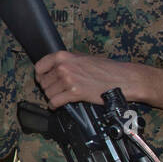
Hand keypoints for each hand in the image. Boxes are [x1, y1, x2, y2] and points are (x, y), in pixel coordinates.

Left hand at [34, 52, 162, 113]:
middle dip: (49, 88)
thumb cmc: (106, 68)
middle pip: (43, 82)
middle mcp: (63, 67)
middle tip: (57, 90)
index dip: (40, 76)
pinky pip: (54, 102)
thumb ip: (67, 61)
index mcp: (64, 56)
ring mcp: (68, 80)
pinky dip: (55, 106)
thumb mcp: (84, 58)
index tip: (44, 80)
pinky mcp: (74, 93)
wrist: (123, 78)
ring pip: (48, 93)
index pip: (39, 67)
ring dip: (53, 97)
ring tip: (61, 97)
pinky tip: (59, 105)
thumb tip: (53, 67)